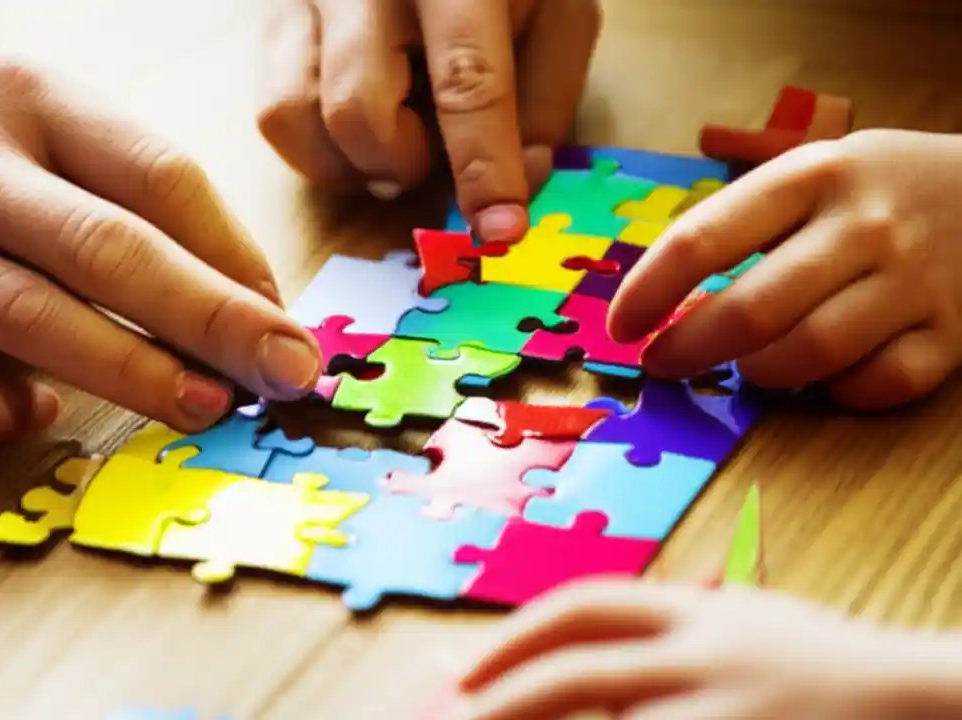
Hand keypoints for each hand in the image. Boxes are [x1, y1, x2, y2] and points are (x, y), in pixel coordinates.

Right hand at [0, 54, 320, 437]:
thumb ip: (127, 193)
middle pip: (104, 248)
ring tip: (203, 406)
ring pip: (26, 316)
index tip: (283, 321)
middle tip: (281, 376)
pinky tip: (38, 416)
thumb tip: (240, 299)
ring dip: (129, 372)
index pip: (157, 176)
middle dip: (209, 320)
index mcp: (29, 99)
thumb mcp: (42, 120)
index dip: (233, 256)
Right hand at [256, 0, 600, 242]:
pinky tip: (353, 130)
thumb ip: (547, 98)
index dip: (483, 167)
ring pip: (293, 115)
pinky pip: (272, 110)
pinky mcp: (273, 20)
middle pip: (358, 112)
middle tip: (425, 155)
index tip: (499, 229)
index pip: (466, 83)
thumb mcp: (553, 18)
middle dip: (398, 162)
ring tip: (388, 144)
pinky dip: (315, 148)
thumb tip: (524, 178)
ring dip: (348, 163)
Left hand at [448, 581, 961, 719]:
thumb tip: (579, 636)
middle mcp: (704, 655)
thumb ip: (671, 616)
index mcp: (695, 611)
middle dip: (504, 699)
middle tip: (456, 718)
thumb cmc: (822, 661)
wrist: (921, 703)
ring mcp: (722, 712)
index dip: (516, 635)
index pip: (584, 605)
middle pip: (577, 672)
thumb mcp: (745, 616)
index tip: (467, 669)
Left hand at [610, 129, 961, 409]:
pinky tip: (824, 378)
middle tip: (663, 363)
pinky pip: (877, 384)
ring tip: (746, 367)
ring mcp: (915, 280)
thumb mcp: (811, 175)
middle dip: (690, 348)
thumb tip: (653, 301)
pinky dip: (838, 392)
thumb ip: (744, 225)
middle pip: (752, 311)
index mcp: (812, 175)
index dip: (647, 292)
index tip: (620, 327)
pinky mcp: (954, 333)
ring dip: (761, 374)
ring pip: (810, 354)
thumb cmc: (876, 190)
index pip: (704, 239)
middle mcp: (864, 225)